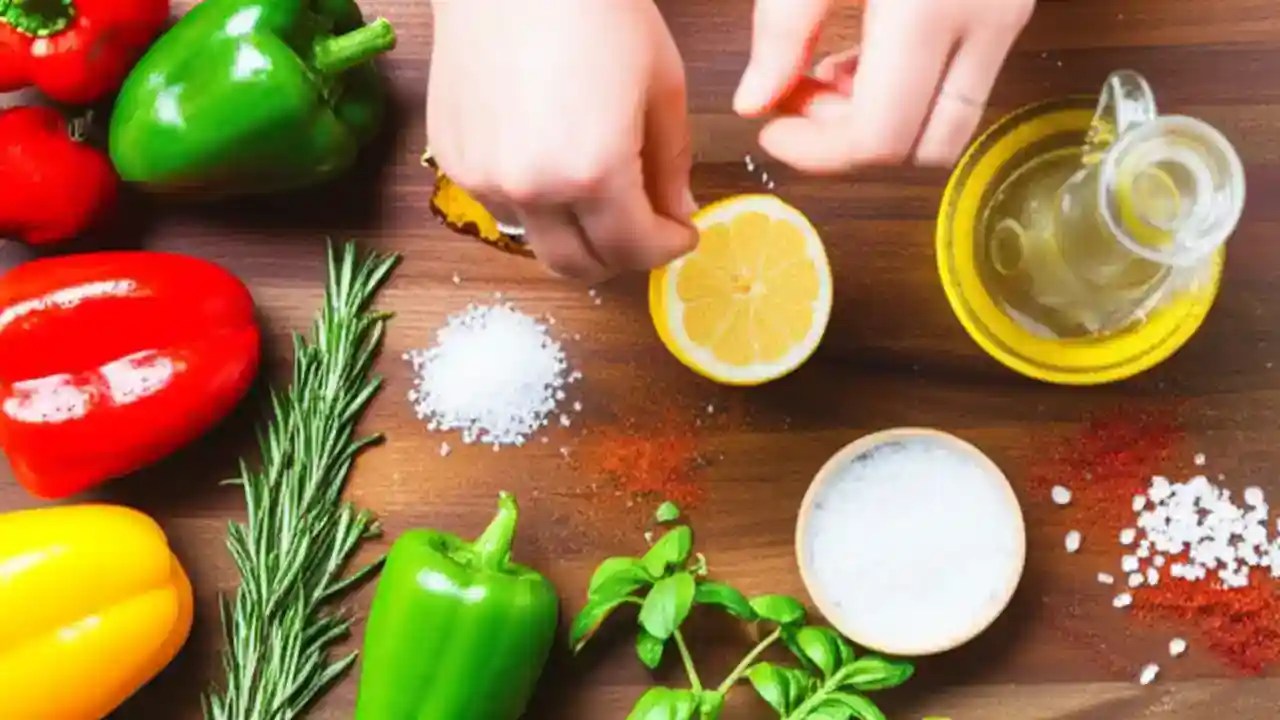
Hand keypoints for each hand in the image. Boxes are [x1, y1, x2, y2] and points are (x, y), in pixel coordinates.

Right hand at [428, 0, 696, 280]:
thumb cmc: (595, 11)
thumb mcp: (660, 85)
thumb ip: (671, 164)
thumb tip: (676, 213)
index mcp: (593, 172)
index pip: (634, 250)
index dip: (667, 249)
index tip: (681, 235)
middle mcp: (533, 188)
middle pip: (579, 266)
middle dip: (621, 257)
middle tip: (643, 230)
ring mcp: (484, 179)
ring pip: (538, 240)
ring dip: (574, 232)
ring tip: (595, 190)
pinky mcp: (453, 161)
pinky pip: (501, 206)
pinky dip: (533, 201)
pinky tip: (549, 158)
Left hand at [735, 0, 1034, 172]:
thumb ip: (782, 27)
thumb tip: (754, 103)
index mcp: (930, 11)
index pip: (879, 136)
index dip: (817, 154)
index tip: (770, 131)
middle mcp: (986, 23)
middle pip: (924, 148)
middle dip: (853, 148)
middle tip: (796, 108)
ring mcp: (1007, 17)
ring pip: (947, 123)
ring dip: (880, 122)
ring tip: (819, 78)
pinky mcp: (1009, 7)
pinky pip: (960, 82)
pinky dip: (907, 91)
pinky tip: (859, 55)